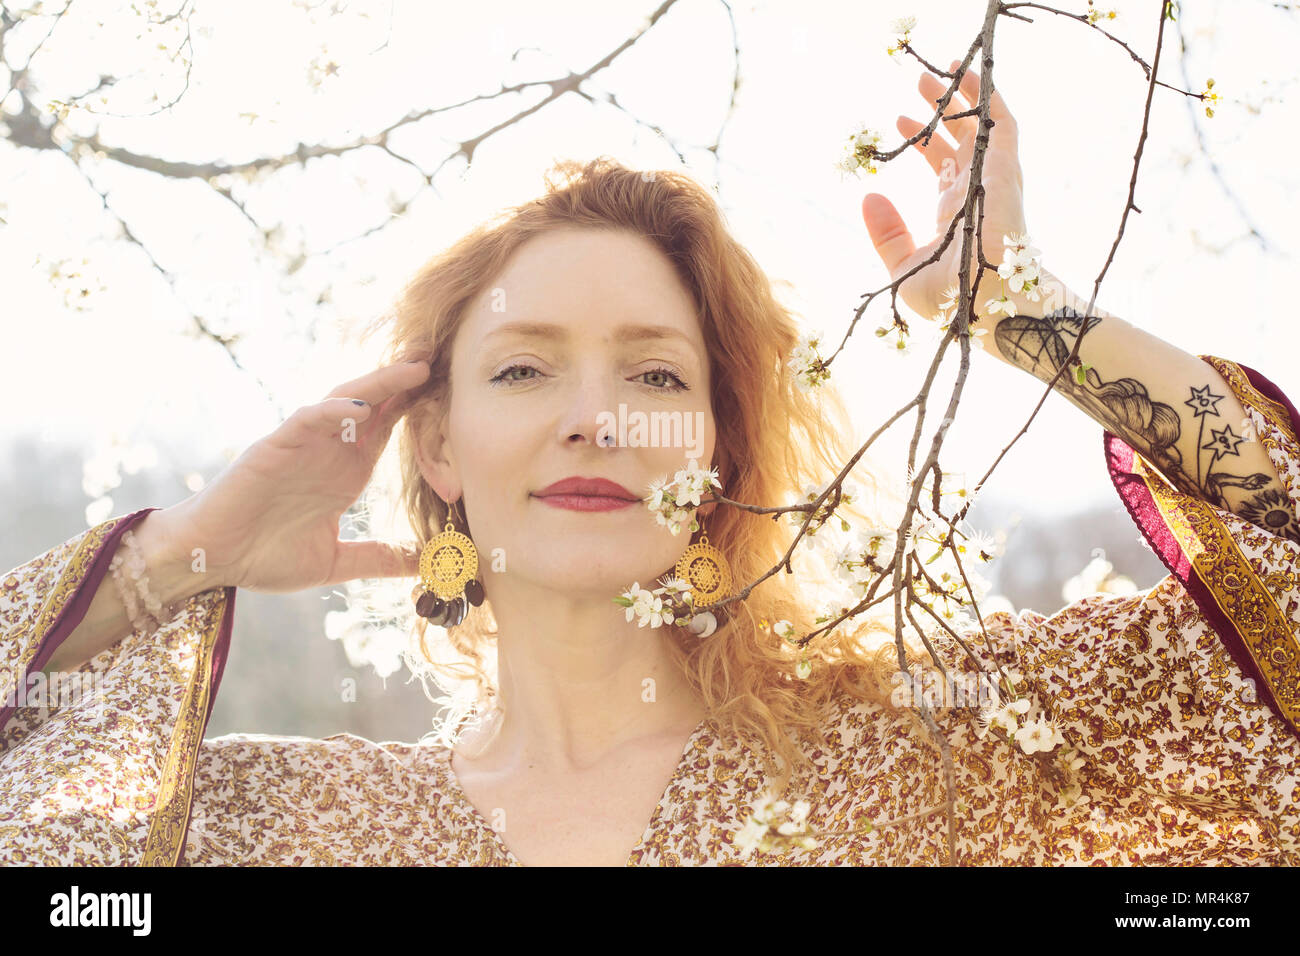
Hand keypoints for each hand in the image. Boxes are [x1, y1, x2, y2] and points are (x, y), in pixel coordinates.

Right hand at [158, 359, 432, 592]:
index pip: (391, 425)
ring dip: (380, 384)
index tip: (461, 385)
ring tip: (414, 368)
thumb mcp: (336, 563)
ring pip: (345, 401)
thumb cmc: (263, 556)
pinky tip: (360, 407)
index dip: (422, 404)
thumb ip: (378, 559)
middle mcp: (330, 450)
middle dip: (409, 378)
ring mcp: (303, 445)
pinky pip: (306, 421)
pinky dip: (332, 411)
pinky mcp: (273, 448)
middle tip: (444, 354)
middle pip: (377, 403)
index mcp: (348, 470)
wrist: (208, 560)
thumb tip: (423, 567)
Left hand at [861, 59, 1027, 324]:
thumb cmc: (950, 297)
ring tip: (945, 69)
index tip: (902, 120)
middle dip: (942, 110)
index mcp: (956, 211)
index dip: (923, 142)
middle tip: (920, 84)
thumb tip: (869, 196)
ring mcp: (992, 178)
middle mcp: (977, 190)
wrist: (987, 302)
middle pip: (961, 139)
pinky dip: (991, 98)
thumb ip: (886, 233)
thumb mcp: (904, 266)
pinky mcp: (1004, 168)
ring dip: (966, 96)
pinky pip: (1002, 123)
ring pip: (983, 125)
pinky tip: (974, 76)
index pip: (941, 166)